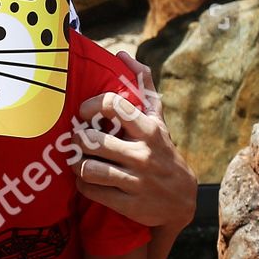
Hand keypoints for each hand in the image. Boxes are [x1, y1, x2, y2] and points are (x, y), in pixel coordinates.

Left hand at [73, 51, 195, 230]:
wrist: (182, 202)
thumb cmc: (162, 151)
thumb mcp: (157, 121)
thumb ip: (142, 88)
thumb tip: (124, 55)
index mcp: (150, 129)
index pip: (114, 106)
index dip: (90, 105)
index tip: (83, 112)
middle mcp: (144, 154)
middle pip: (93, 140)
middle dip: (77, 140)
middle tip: (76, 140)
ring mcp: (137, 180)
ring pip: (88, 167)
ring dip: (75, 163)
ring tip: (76, 159)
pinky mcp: (129, 204)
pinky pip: (91, 190)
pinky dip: (82, 184)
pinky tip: (86, 179)